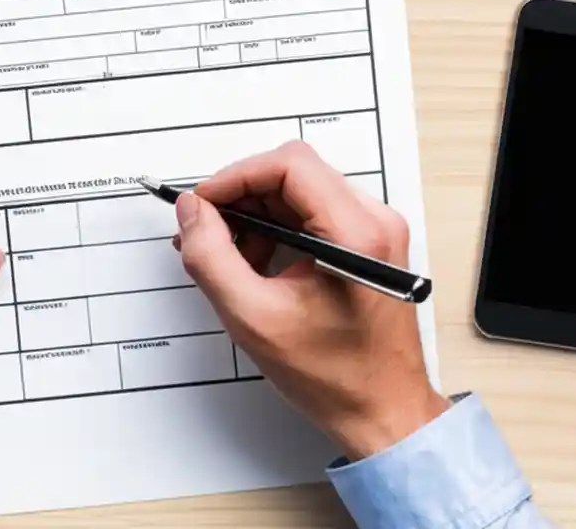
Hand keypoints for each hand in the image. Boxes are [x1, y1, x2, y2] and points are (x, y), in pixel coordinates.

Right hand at [176, 141, 447, 458]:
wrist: (383, 411)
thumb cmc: (337, 377)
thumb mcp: (254, 318)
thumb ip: (212, 257)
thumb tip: (193, 212)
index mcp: (356, 234)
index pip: (289, 165)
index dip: (236, 176)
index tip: (203, 203)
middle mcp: (374, 223)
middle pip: (294, 174)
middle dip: (241, 197)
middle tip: (205, 229)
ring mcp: (374, 233)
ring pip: (300, 193)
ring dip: (256, 216)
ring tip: (227, 257)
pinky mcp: (367, 246)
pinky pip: (313, 215)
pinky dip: (276, 231)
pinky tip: (254, 265)